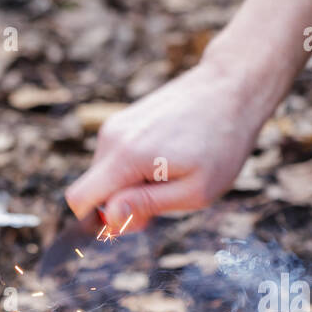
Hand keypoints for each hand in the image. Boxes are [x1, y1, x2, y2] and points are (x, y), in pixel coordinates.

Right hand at [64, 0, 311, 233]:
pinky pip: (117, 158)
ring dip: (131, 186)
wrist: (232, 88)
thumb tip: (110, 219)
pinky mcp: (126, 119)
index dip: (99, 222)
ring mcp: (117, 125)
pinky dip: (136, 169)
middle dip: (119, 206)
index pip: (80, 200)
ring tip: (173, 176)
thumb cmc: (222, 145)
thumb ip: (148, 206)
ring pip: (106, 174)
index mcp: (126, 157)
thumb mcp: (194, 191)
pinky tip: (170, 161)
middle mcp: (112, 138)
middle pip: (93, 190)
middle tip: (165, 201)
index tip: (135, 222)